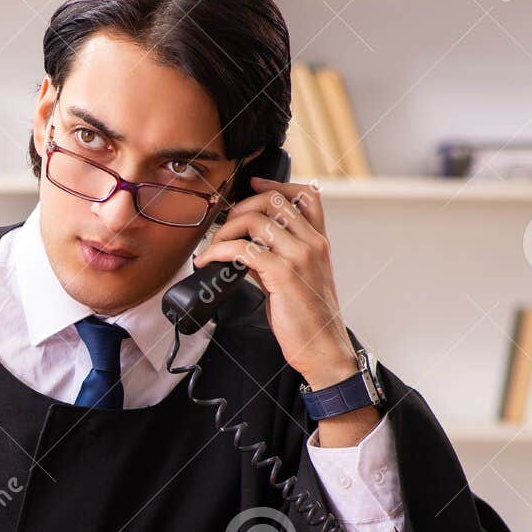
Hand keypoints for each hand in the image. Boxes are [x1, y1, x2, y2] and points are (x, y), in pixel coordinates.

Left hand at [194, 177, 357, 388]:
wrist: (323, 347)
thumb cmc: (308, 318)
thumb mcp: (296, 279)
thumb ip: (276, 257)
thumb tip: (244, 248)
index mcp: (319, 241)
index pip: (306, 194)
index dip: (275, 184)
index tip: (250, 186)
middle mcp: (312, 243)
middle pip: (273, 200)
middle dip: (240, 208)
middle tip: (223, 228)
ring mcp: (300, 257)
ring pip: (256, 220)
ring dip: (224, 230)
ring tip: (212, 248)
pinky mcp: (283, 274)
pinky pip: (243, 249)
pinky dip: (219, 251)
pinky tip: (209, 261)